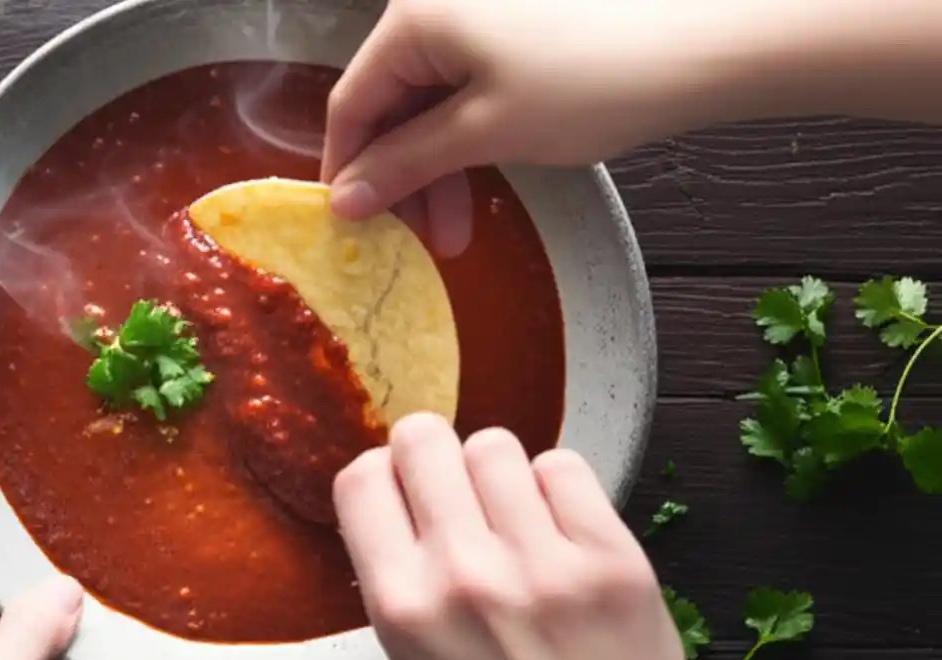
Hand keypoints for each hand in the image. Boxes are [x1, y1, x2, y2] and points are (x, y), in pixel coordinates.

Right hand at [324, 0, 941, 223]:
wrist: (707, 45)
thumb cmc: (592, 81)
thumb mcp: (486, 130)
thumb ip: (405, 163)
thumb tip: (345, 198)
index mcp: (417, 17)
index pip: (354, 101)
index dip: (348, 169)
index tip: (350, 226)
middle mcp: (440, 6)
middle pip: (393, 104)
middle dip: (403, 178)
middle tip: (419, 242)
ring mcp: (482, 16)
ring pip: (433, 104)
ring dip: (439, 169)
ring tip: (457, 233)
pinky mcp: (519, 31)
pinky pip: (469, 92)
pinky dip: (469, 141)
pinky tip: (482, 185)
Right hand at [333, 414, 693, 659]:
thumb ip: (403, 583)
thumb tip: (403, 503)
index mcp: (403, 607)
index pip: (360, 480)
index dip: (382, 476)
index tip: (402, 487)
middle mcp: (464, 574)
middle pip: (423, 440)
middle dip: (434, 455)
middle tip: (456, 486)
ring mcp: (541, 562)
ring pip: (494, 445)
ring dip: (499, 474)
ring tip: (515, 515)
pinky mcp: (610, 556)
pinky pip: (563, 466)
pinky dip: (558, 488)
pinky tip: (560, 527)